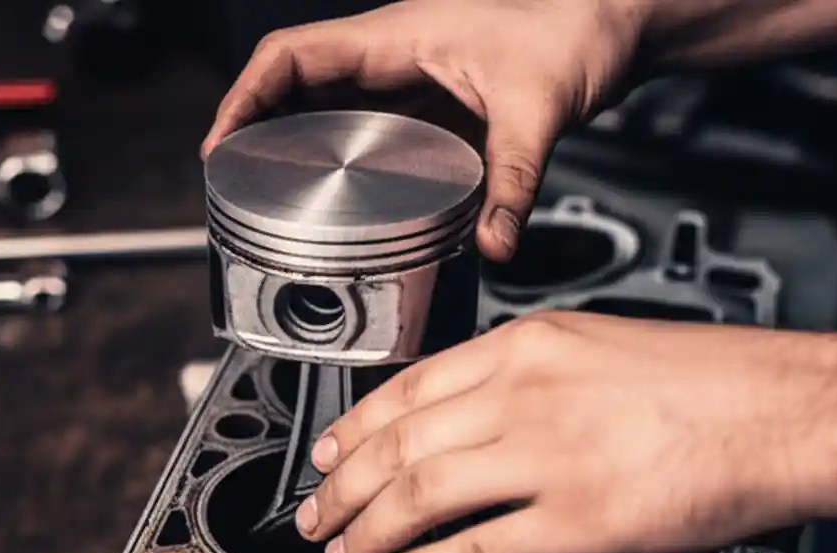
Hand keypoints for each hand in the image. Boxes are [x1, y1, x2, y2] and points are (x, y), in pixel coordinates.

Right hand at [200, 0, 648, 261]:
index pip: (290, 56)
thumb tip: (493, 244)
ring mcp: (412, 77)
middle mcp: (395, 53)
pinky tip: (345, 197)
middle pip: (296, 85)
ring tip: (269, 196)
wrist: (617, 19)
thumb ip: (514, 182)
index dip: (242, 97)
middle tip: (234, 184)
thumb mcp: (538, 109)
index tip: (219, 144)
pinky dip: (344, 158)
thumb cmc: (579, 27)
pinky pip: (371, 128)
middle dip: (255, 129)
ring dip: (295, 143)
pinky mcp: (435, 102)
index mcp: (397, 36)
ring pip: (329, 106)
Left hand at [293, 311, 836, 552]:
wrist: (787, 410)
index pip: (408, 387)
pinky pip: (477, 550)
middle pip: (398, 444)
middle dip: (341, 487)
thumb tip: (471, 413)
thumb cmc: (710, 379)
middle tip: (315, 516)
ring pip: (420, 496)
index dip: (352, 428)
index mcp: (527, 347)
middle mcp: (524, 395)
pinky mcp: (580, 520)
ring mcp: (548, 457)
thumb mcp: (600, 343)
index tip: (327, 454)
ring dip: (368, 530)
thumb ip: (527, 374)